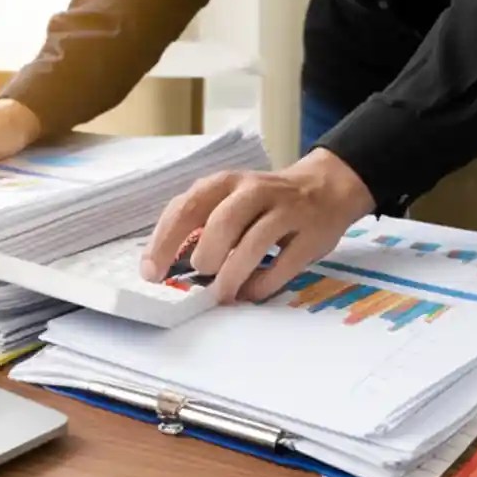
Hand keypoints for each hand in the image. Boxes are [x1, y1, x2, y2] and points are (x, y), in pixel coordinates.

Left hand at [140, 148, 375, 303]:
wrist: (325, 188)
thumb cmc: (263, 202)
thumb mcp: (229, 200)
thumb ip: (200, 224)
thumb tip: (164, 266)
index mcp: (225, 182)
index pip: (187, 207)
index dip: (164, 242)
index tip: (151, 273)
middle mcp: (254, 191)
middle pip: (222, 222)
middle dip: (205, 256)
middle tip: (200, 274)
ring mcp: (286, 210)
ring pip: (253, 243)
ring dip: (231, 275)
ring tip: (222, 294)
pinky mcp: (311, 234)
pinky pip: (284, 264)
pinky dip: (262, 284)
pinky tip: (250, 292)